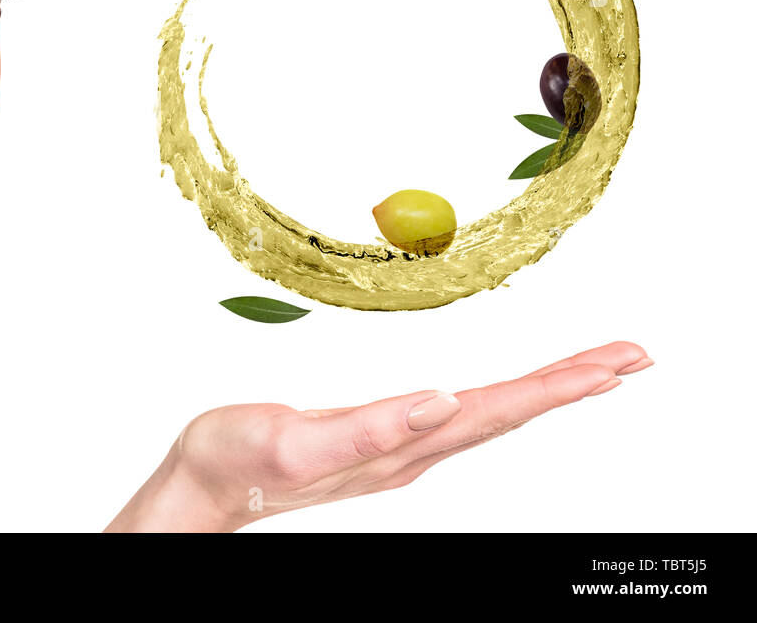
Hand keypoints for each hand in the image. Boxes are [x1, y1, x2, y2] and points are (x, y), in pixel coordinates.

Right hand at [141, 341, 651, 530]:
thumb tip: (440, 401)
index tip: (612, 364)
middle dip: (573, 383)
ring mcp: (400, 447)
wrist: (205, 482)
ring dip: (546, 391)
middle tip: (632, 355)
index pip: (496, 412)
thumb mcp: (296, 438)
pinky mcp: (383, 437)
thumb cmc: (239, 458)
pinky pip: (464, 414)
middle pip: (510, 413)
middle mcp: (412, 450)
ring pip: (492, 415)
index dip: (556, 387)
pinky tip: (511, 392)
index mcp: (401, 447)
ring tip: (594, 371)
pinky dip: (504, 396)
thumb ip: (370, 427)